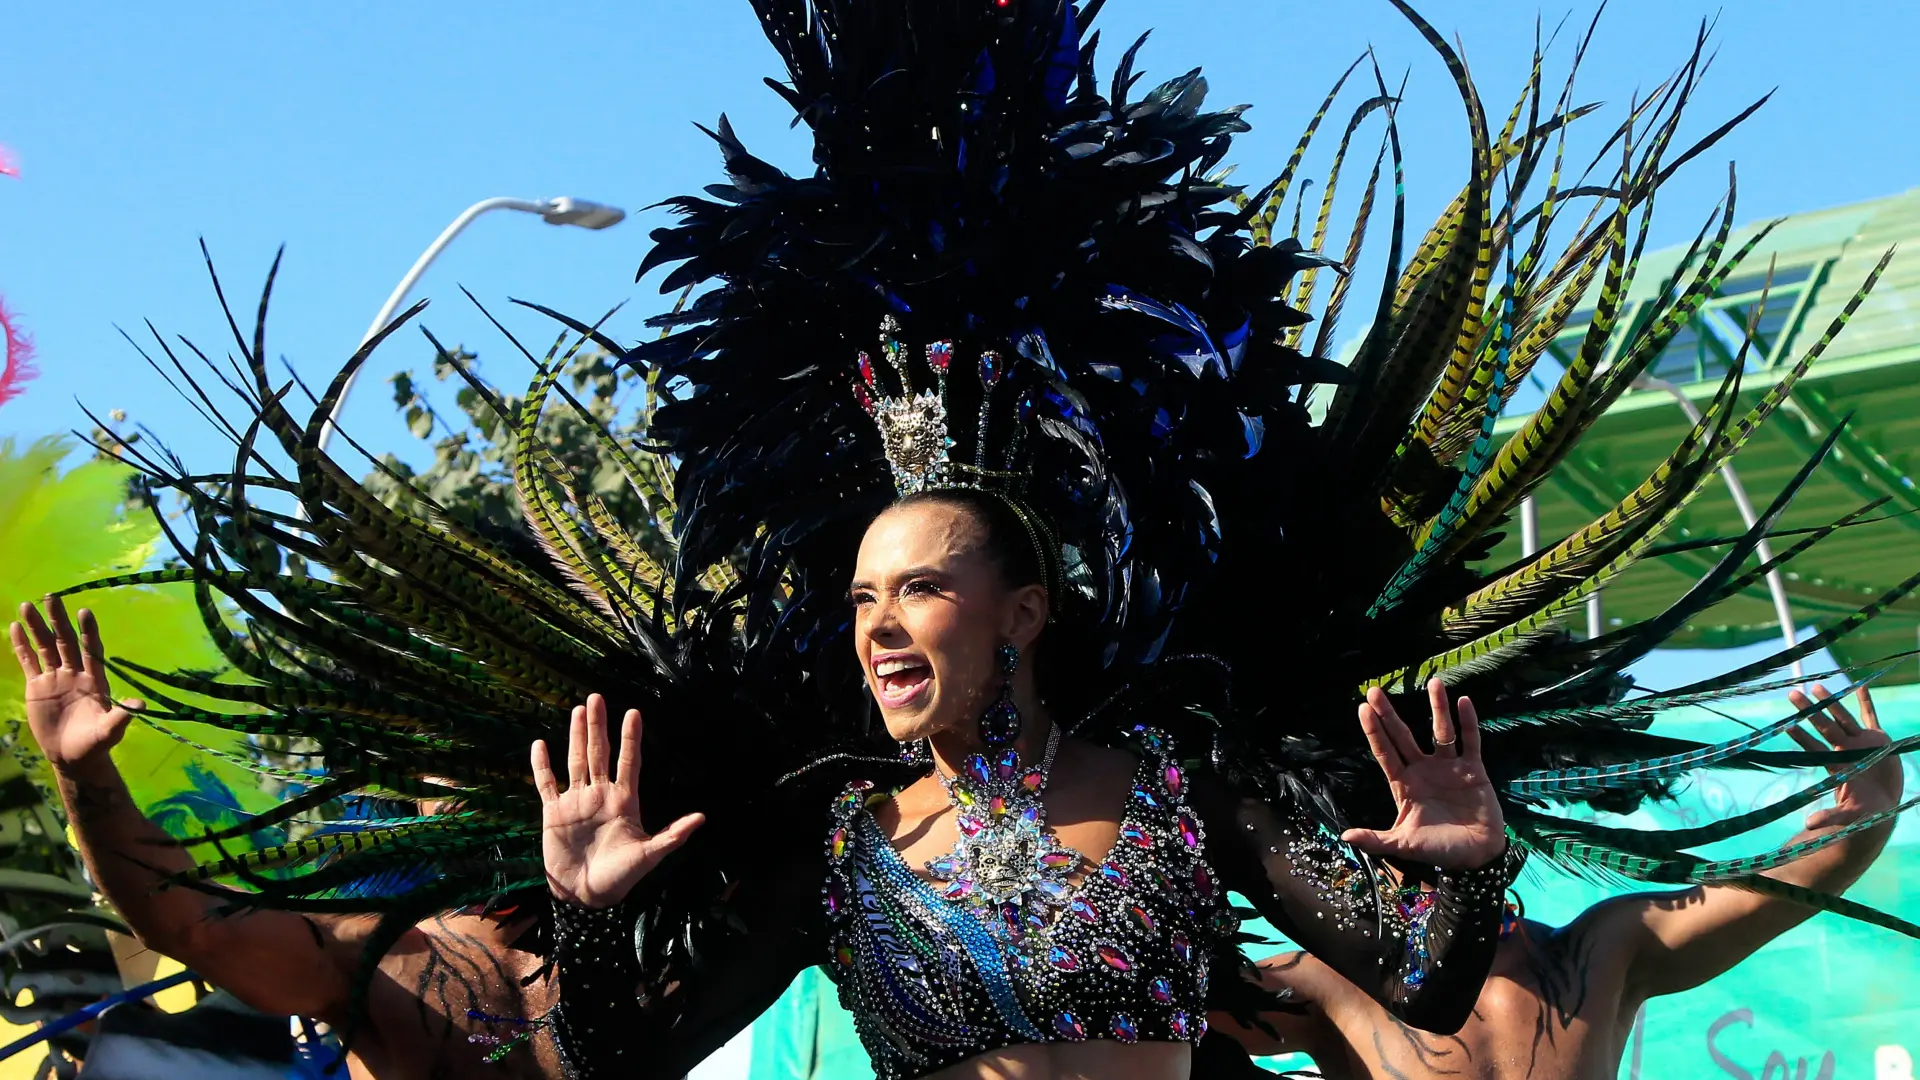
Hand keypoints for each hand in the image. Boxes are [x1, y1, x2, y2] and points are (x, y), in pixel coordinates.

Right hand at [11, 597, 137, 771]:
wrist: (73, 756)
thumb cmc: (97, 743)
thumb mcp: (110, 731)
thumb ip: (122, 716)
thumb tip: (141, 704)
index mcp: (95, 679)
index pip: (91, 649)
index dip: (89, 632)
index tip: (85, 612)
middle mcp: (75, 673)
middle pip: (66, 641)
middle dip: (58, 620)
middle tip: (51, 596)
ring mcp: (55, 678)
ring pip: (45, 647)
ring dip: (37, 627)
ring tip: (27, 606)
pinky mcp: (37, 686)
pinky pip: (28, 661)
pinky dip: (21, 645)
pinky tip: (15, 627)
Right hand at [533, 694, 702, 908]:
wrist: (585, 896)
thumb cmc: (620, 877)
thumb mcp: (649, 856)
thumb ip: (672, 835)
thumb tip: (702, 818)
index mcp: (624, 801)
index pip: (629, 762)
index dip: (631, 739)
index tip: (634, 713)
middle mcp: (600, 795)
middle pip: (600, 753)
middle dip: (598, 727)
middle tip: (597, 698)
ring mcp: (576, 802)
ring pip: (576, 761)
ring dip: (575, 736)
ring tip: (578, 710)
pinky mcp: (553, 813)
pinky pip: (546, 783)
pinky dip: (541, 765)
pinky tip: (539, 744)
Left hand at [1342, 678, 1505, 868]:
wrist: (1476, 857)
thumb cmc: (1438, 850)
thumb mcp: (1404, 844)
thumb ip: (1376, 840)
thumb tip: (1345, 836)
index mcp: (1404, 785)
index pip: (1385, 752)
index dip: (1375, 731)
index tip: (1363, 708)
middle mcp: (1423, 770)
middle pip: (1403, 736)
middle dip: (1390, 714)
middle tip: (1375, 690)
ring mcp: (1448, 768)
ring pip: (1441, 731)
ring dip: (1437, 708)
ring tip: (1434, 682)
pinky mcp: (1473, 770)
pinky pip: (1470, 741)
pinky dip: (1468, 722)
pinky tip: (1464, 702)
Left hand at [1786, 683, 1901, 830]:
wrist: (1885, 806)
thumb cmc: (1864, 812)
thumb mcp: (1849, 816)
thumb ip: (1830, 817)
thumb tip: (1808, 826)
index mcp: (1836, 765)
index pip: (1814, 748)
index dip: (1802, 737)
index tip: (1786, 725)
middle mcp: (1845, 749)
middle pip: (1824, 726)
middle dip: (1809, 711)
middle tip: (1792, 694)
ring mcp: (1861, 742)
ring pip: (1843, 718)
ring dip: (1831, 702)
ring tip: (1817, 687)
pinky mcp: (1879, 739)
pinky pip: (1871, 717)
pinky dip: (1866, 702)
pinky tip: (1860, 685)